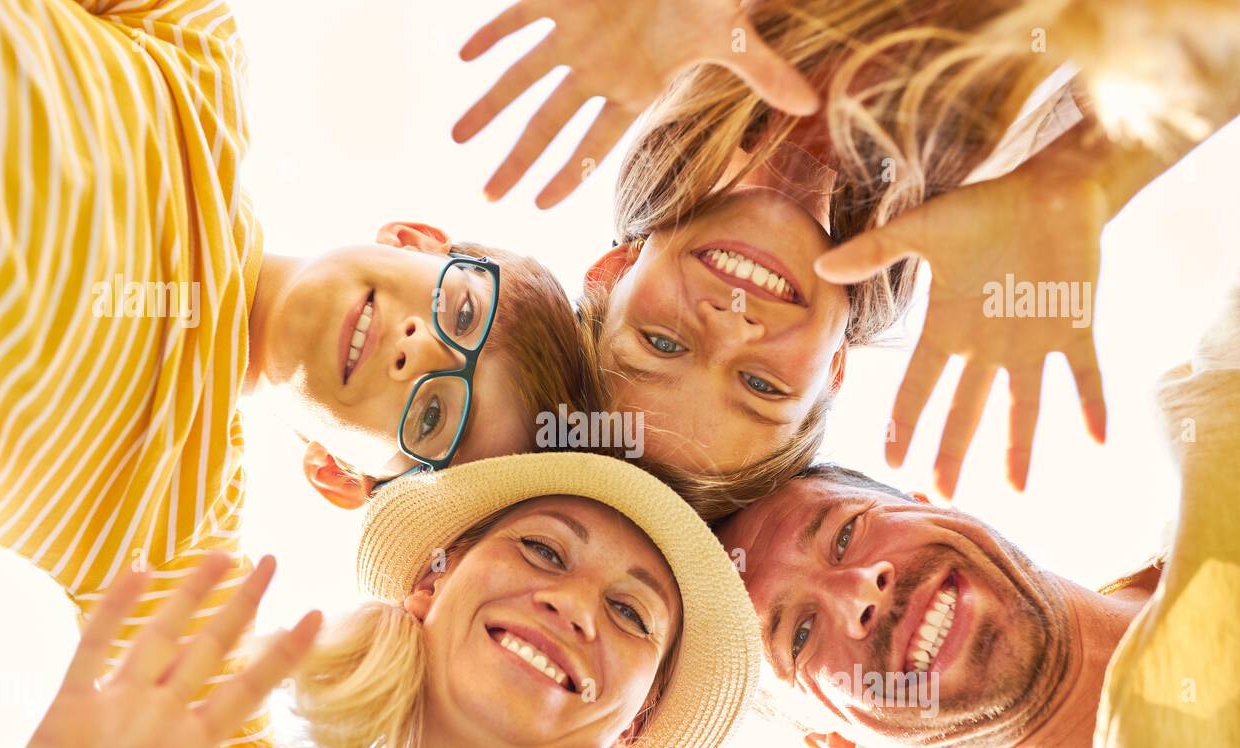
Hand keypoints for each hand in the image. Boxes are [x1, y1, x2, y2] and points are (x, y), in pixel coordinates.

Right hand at [0, 552, 321, 747]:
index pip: (247, 688)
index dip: (281, 654)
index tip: (316, 616)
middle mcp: (158, 719)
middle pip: (210, 649)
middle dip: (242, 606)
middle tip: (273, 561)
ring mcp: (114, 709)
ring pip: (159, 636)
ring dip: (189, 594)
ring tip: (223, 553)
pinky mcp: (67, 710)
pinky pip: (94, 649)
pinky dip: (114, 608)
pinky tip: (139, 572)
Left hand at [453, 0, 818, 207]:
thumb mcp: (732, 35)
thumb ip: (762, 72)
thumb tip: (811, 105)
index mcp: (632, 89)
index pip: (594, 142)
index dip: (567, 173)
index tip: (537, 208)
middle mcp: (595, 70)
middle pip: (547, 124)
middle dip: (517, 159)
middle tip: (487, 196)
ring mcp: (572, 34)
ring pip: (521, 78)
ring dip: (489, 105)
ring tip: (457, 136)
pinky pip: (519, 19)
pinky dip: (495, 34)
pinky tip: (466, 56)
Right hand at [815, 160, 1109, 496]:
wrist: (1049, 189)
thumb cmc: (982, 209)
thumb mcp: (923, 229)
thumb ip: (876, 251)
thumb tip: (821, 267)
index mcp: (947, 328)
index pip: (919, 386)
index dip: (905, 424)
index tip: (892, 463)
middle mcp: (986, 347)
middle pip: (965, 410)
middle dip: (953, 452)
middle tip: (940, 495)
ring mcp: (1032, 342)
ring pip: (1023, 406)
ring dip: (1019, 446)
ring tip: (1018, 490)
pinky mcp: (1075, 328)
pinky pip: (1085, 374)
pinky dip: (1093, 404)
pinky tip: (1098, 438)